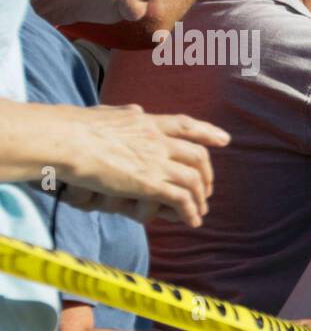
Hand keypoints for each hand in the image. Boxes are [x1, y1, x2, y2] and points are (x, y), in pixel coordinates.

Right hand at [58, 104, 229, 227]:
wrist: (64, 140)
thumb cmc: (73, 128)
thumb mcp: (106, 114)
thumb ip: (124, 114)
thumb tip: (136, 110)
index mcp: (147, 123)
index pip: (186, 126)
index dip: (208, 133)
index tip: (225, 140)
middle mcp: (157, 141)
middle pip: (197, 156)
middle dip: (207, 175)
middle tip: (207, 189)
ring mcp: (155, 161)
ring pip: (193, 181)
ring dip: (200, 199)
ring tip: (200, 211)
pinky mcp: (149, 183)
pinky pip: (180, 200)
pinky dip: (190, 211)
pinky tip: (191, 220)